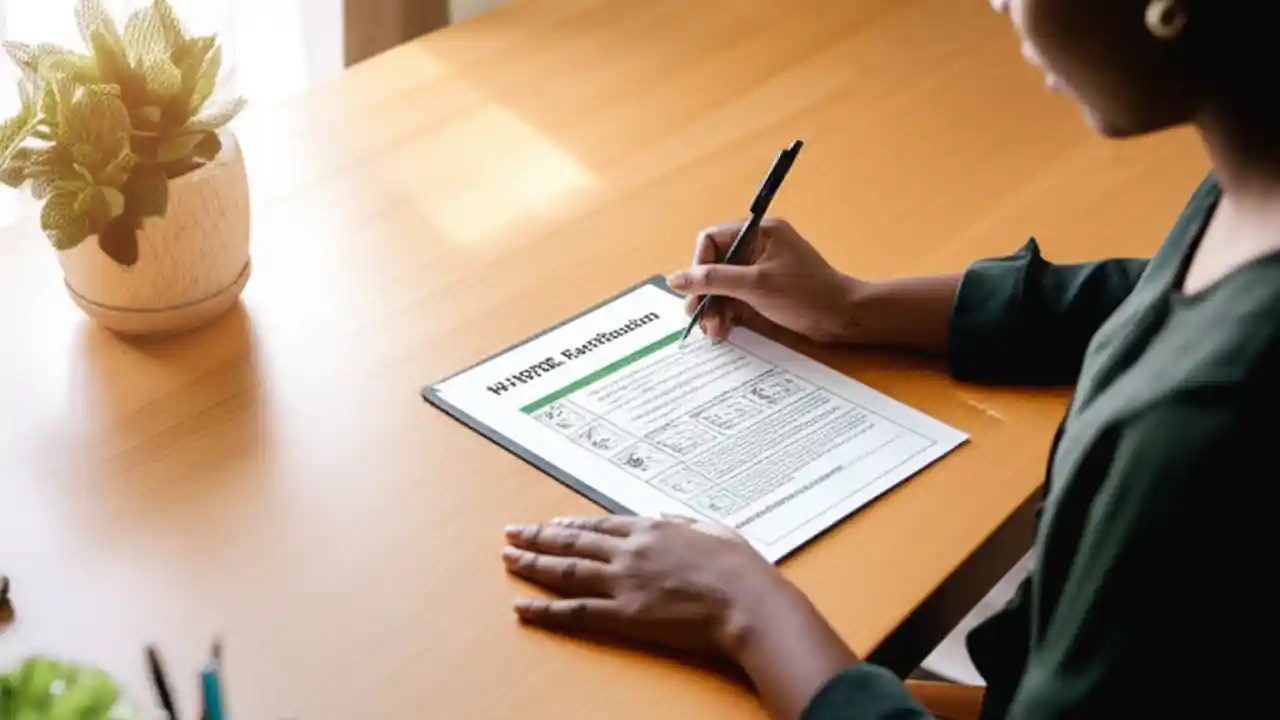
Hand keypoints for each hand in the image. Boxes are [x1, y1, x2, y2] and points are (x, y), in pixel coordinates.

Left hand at [502, 515, 793, 656]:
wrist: (747, 602)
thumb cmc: (739, 568)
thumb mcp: (713, 529)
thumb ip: (684, 523)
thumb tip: (667, 518)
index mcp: (651, 528)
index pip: (598, 525)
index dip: (569, 525)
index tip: (549, 524)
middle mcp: (629, 551)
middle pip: (572, 543)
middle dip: (538, 538)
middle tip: (511, 534)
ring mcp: (624, 581)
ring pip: (566, 571)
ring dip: (533, 565)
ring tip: (508, 560)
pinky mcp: (625, 614)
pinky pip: (576, 611)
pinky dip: (545, 609)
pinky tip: (522, 607)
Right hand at [667, 218, 961, 351]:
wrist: (843, 318)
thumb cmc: (806, 294)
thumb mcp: (755, 285)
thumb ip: (712, 280)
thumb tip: (675, 279)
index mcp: (759, 232)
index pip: (711, 240)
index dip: (698, 265)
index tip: (696, 292)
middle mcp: (757, 247)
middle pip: (714, 265)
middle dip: (705, 294)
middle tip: (699, 319)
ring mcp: (759, 270)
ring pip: (721, 286)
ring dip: (714, 309)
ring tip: (715, 332)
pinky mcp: (763, 291)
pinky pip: (734, 299)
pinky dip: (726, 315)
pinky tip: (724, 331)